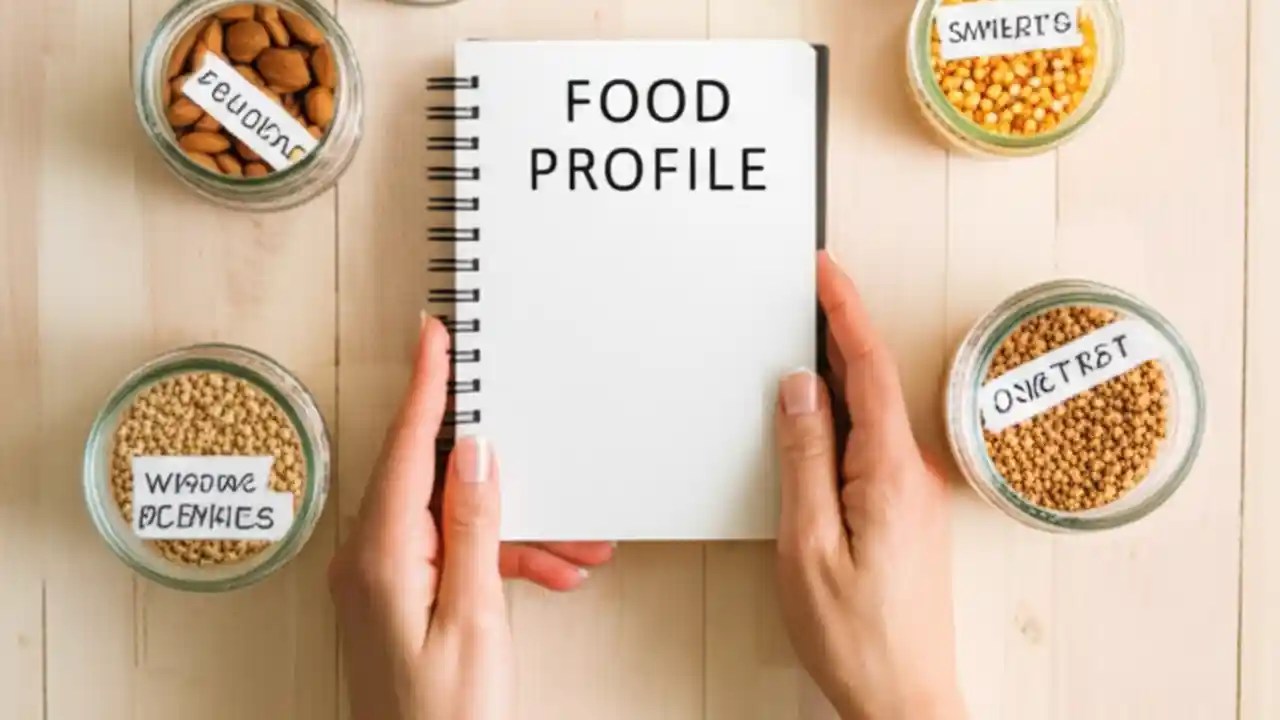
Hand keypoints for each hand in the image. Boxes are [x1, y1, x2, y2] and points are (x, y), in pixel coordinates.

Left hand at [328, 317, 610, 718]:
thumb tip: (477, 453)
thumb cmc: (445, 718)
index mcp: (380, 556)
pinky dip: (500, 558)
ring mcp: (383, 579)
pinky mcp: (401, 598)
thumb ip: (473, 528)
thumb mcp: (475, 618)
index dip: (424, 386)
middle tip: (536, 434)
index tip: (434, 335)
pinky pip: (453, 555)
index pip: (406, 447)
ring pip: (454, 520)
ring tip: (577, 544)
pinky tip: (551, 572)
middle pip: (434, 479)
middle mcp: (370, 560)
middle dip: (499, 469)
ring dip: (515, 526)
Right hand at [773, 252, 965, 719]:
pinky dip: (843, 414)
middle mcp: (912, 474)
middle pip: (872, 381)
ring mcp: (913, 494)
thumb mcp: (809, 545)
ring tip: (799, 342)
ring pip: (871, 412)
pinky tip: (817, 416)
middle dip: (838, 329)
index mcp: (890, 473)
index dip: (844, 310)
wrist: (903, 698)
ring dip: (839, 372)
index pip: (866, 367)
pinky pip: (872, 443)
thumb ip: (803, 460)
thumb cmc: (855, 636)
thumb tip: (798, 389)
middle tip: (800, 291)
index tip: (824, 267)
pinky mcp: (905, 513)